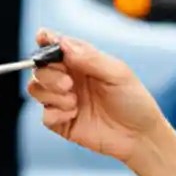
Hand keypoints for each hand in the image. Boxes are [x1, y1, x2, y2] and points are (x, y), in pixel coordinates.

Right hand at [27, 29, 169, 163]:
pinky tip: (73, 115)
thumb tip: (63, 44)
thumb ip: (90, 58)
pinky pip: (44, 115)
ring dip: (52, 94)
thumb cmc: (134, 101)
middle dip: (49, 74)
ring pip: (36, 88)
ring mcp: (63, 100)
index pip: (55, 45)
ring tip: (74, 102)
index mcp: (81, 61)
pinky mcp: (61, 122)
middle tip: (69, 84)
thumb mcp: (117, 74)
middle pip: (39, 68)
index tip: (43, 39)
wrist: (139, 136)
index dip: (45, 39)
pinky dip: (55, 114)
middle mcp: (69, 78)